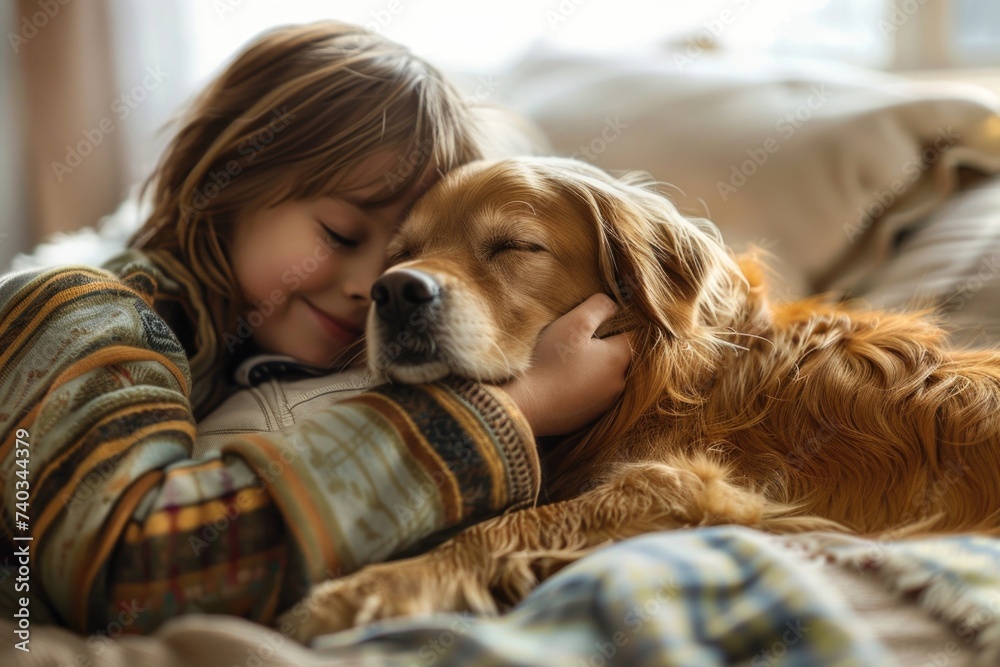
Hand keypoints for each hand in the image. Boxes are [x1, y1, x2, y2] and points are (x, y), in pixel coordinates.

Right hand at [501, 294, 631, 436]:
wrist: (526, 405)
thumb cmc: (550, 361)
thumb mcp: (574, 323)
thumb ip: (599, 307)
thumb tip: (615, 304)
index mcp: (620, 358)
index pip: (629, 333)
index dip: (609, 325)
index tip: (587, 326)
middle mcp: (619, 384)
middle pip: (617, 357)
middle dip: (600, 348)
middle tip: (573, 344)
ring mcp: (604, 404)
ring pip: (604, 377)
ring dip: (591, 369)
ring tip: (565, 364)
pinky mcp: (589, 418)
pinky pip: (591, 396)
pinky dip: (580, 388)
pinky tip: (561, 383)